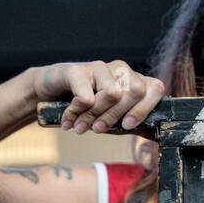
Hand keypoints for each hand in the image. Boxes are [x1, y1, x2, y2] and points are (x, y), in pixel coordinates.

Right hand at [33, 60, 164, 133]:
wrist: (48, 92)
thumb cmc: (84, 107)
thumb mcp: (108, 116)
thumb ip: (126, 122)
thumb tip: (149, 135)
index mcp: (132, 80)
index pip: (154, 88)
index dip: (145, 108)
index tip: (127, 125)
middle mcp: (120, 70)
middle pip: (134, 92)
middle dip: (115, 116)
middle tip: (96, 129)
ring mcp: (99, 67)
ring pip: (113, 93)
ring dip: (94, 116)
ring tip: (80, 128)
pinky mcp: (77, 70)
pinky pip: (86, 96)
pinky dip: (76, 113)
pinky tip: (68, 121)